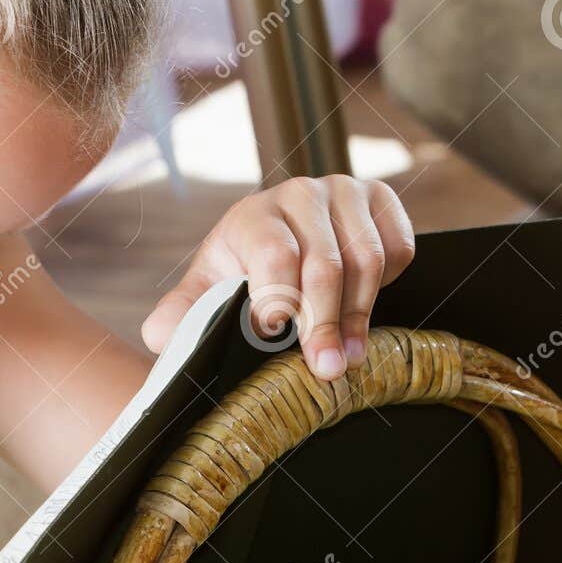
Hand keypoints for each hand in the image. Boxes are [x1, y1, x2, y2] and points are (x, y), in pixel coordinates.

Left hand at [141, 175, 414, 379]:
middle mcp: (300, 195)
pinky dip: (389, 283)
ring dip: (359, 315)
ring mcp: (345, 192)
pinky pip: (399, 245)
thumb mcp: (203, 297)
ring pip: (367, 259)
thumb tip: (162, 336)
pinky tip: (363, 306)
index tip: (273, 333)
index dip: (277, 296)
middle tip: (326, 369)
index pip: (273, 253)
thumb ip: (178, 318)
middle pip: (325, 264)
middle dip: (324, 323)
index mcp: (253, 216)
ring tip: (349, 358)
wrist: (282, 248)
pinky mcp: (381, 201)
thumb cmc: (242, 277)